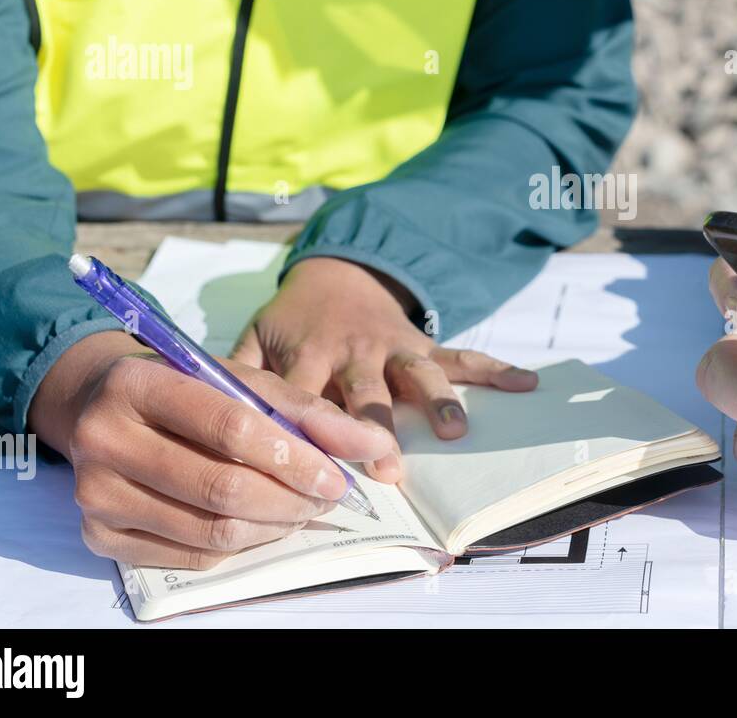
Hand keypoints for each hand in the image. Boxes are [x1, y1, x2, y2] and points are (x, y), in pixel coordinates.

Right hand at [30, 330, 390, 568]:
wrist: (98, 406)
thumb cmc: (182, 387)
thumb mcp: (237, 378)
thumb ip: (304, 408)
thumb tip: (372, 445)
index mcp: (137, 384)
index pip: (230, 428)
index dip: (293, 458)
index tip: (336, 476)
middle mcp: (104, 440)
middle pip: (222, 488)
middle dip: (291, 499)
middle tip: (326, 497)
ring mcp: (96, 494)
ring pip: (211, 531)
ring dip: (273, 526)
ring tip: (300, 508)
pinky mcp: (98, 536)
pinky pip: (190, 556)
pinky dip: (239, 545)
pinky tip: (261, 523)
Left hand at [232, 256, 536, 482]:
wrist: (339, 270)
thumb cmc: (292, 319)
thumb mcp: (257, 335)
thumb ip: (237, 372)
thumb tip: (210, 412)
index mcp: (306, 351)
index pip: (302, 394)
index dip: (305, 428)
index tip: (312, 465)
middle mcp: (352, 350)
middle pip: (365, 392)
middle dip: (376, 428)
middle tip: (389, 466)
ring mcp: (392, 346)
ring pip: (417, 375)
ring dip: (437, 402)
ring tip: (458, 431)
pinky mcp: (422, 343)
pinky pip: (461, 357)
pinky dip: (494, 370)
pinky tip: (526, 382)